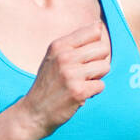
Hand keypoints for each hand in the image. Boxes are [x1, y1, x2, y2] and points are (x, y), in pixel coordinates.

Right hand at [19, 18, 109, 139]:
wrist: (34, 112)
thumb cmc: (48, 84)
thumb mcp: (54, 57)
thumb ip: (74, 43)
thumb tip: (99, 26)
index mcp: (59, 45)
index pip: (94, 31)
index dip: (97, 43)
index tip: (88, 55)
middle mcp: (64, 57)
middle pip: (103, 49)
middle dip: (99, 61)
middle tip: (86, 72)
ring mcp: (71, 75)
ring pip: (105, 67)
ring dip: (98, 77)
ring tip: (83, 82)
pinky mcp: (78, 92)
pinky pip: (101, 85)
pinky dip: (94, 91)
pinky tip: (81, 94)